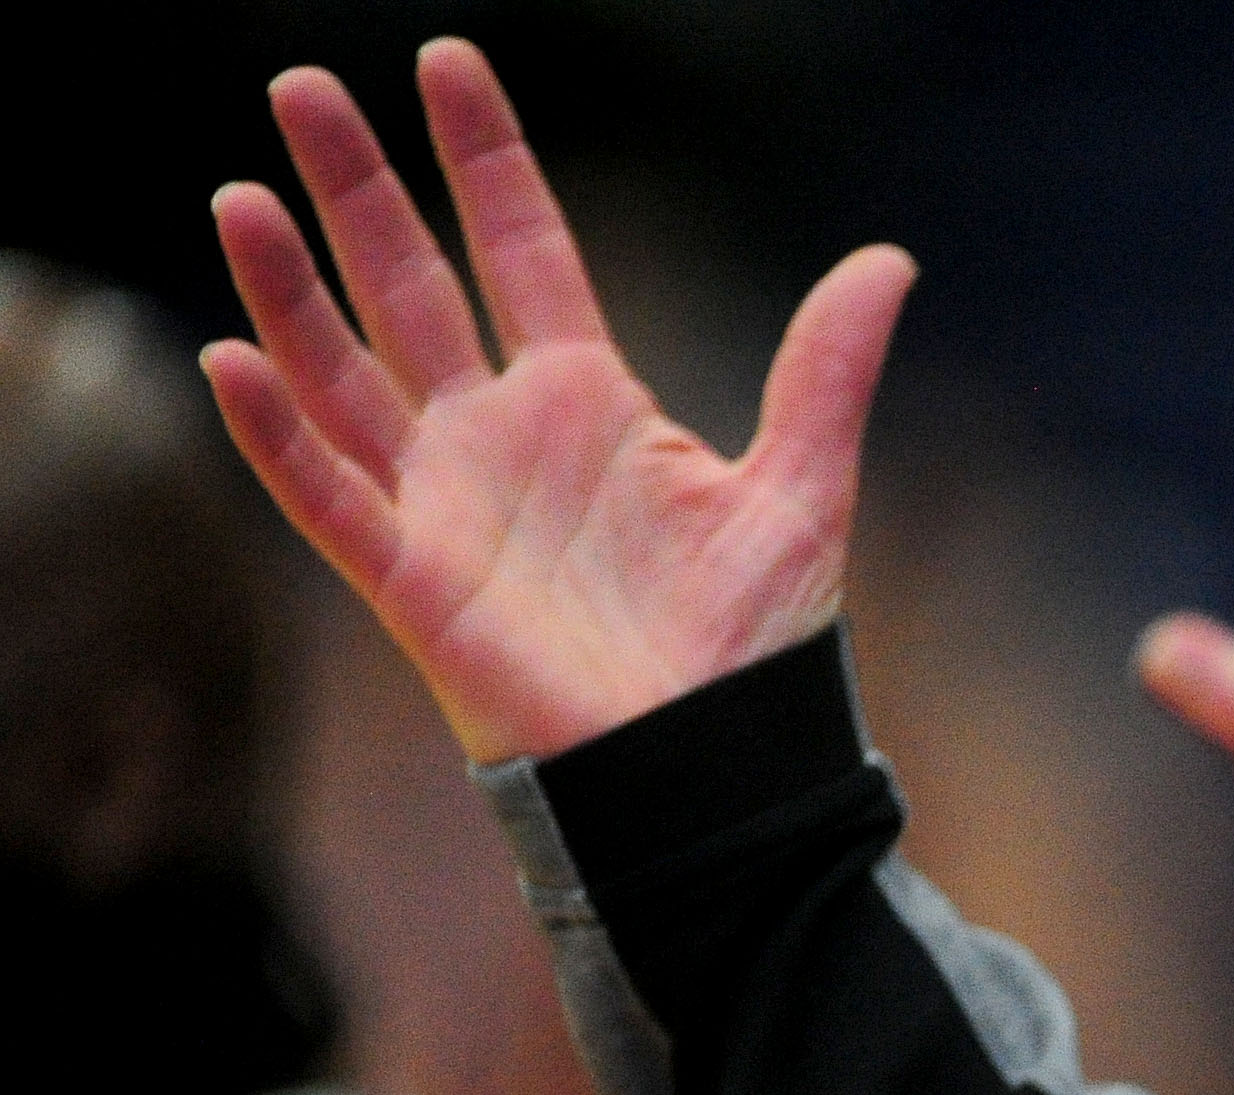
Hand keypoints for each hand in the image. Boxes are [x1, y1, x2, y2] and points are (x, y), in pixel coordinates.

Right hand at [202, 38, 913, 762]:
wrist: (722, 773)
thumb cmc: (754, 650)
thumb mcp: (801, 491)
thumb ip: (825, 373)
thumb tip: (888, 259)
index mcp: (588, 403)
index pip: (520, 250)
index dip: (485, 160)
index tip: (446, 61)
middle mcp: (501, 439)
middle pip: (408, 286)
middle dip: (357, 191)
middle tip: (302, 85)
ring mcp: (448, 506)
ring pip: (345, 374)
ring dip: (290, 289)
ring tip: (243, 193)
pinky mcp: (414, 585)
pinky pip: (327, 500)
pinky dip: (278, 437)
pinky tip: (233, 359)